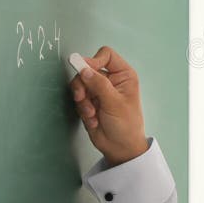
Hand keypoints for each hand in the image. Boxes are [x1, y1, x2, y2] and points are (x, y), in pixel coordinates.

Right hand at [69, 45, 148, 165]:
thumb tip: (83, 68)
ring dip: (82, 100)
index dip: (93, 60)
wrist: (120, 147)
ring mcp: (99, 90)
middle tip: (82, 98)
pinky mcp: (90, 101)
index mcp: (124, 75)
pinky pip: (78, 97)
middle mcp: (111, 79)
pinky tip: (93, 119)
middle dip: (83, 85)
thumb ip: (98, 84)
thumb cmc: (125, 124)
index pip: (106, 55)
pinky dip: (82, 109)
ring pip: (80, 84)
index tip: (85, 72)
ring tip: (91, 113)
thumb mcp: (114, 103)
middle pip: (87, 69)